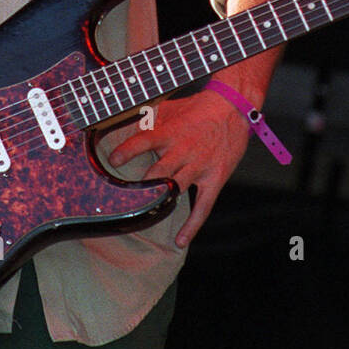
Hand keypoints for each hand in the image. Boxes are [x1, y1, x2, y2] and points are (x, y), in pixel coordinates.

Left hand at [108, 90, 249, 247]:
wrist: (233, 108)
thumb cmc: (197, 109)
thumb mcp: (170, 108)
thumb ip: (148, 119)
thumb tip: (122, 124)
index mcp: (170, 133)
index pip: (145, 141)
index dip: (128, 150)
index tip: (114, 160)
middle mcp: (183, 151)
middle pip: (159, 171)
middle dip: (143, 185)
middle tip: (124, 199)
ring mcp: (199, 167)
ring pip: (177, 189)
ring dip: (161, 202)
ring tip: (144, 217)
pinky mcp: (214, 179)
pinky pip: (203, 206)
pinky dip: (192, 225)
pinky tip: (180, 240)